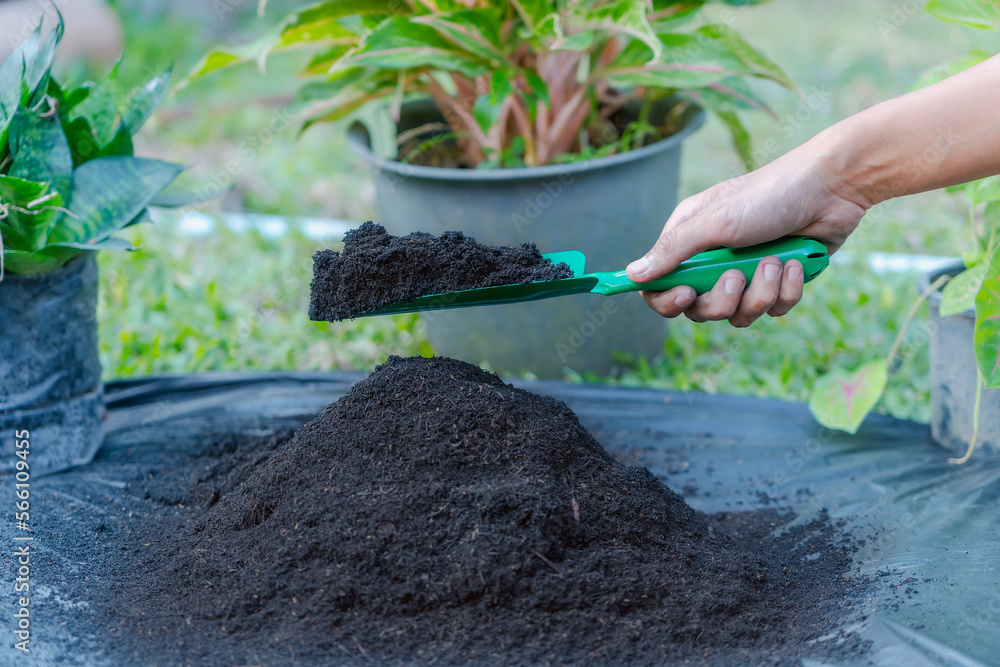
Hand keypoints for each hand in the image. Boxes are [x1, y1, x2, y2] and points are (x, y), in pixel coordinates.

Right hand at [626, 145, 869, 325]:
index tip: (686, 294)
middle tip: (737, 277)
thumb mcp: (715, 221)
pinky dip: (788, 290)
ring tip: (776, 262)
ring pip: (739, 314)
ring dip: (760, 293)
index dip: (667, 300)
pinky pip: (774, 309)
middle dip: (722, 300)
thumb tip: (632, 276)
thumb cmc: (769, 195)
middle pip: (698, 309)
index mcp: (690, 239)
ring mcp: (747, 273)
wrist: (834, 188)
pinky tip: (797, 263)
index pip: (659, 285)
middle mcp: (713, 259)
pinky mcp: (778, 283)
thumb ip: (672, 251)